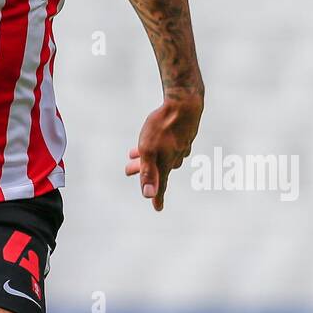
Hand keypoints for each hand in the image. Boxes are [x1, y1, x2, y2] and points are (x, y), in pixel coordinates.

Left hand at [124, 87, 203, 211]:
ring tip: (135, 152)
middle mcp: (176, 158)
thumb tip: (148, 195)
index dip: (158, 197)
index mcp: (166, 163)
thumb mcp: (148, 150)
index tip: (157, 208)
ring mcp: (182, 146)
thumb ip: (148, 173)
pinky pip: (170, 146)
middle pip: (159, 169)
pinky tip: (159, 141)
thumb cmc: (162, 127)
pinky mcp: (184, 135)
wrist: (183, 104)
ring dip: (150, 158)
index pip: (160, 185)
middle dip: (143, 171)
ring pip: (164, 156)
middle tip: (128, 169)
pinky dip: (160, 147)